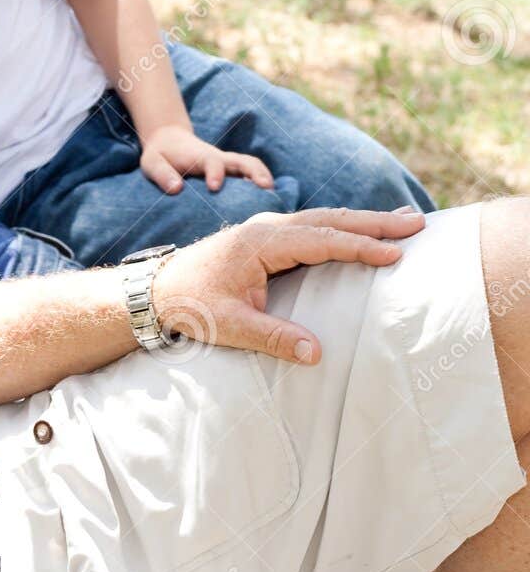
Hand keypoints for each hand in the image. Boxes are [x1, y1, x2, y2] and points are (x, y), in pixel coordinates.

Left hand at [139, 123, 273, 193]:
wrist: (168, 140)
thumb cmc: (160, 155)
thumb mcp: (152, 163)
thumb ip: (162, 174)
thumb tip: (176, 189)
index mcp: (199, 157)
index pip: (211, 162)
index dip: (215, 173)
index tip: (214, 187)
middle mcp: (218, 158)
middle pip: (241, 160)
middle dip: (254, 172)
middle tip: (265, 188)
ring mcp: (226, 163)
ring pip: (250, 164)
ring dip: (262, 175)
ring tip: (273, 194)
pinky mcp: (230, 169)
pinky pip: (249, 171)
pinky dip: (261, 179)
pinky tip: (268, 197)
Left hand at [152, 206, 425, 363]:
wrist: (153, 290)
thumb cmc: (188, 306)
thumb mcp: (227, 326)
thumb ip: (272, 337)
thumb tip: (316, 353)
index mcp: (259, 243)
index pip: (321, 240)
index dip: (360, 246)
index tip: (395, 252)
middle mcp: (265, 228)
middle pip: (328, 220)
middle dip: (373, 222)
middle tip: (417, 223)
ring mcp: (264, 230)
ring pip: (322, 220)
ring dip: (361, 221)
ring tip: (401, 218)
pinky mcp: (263, 238)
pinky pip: (311, 228)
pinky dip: (339, 227)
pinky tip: (357, 230)